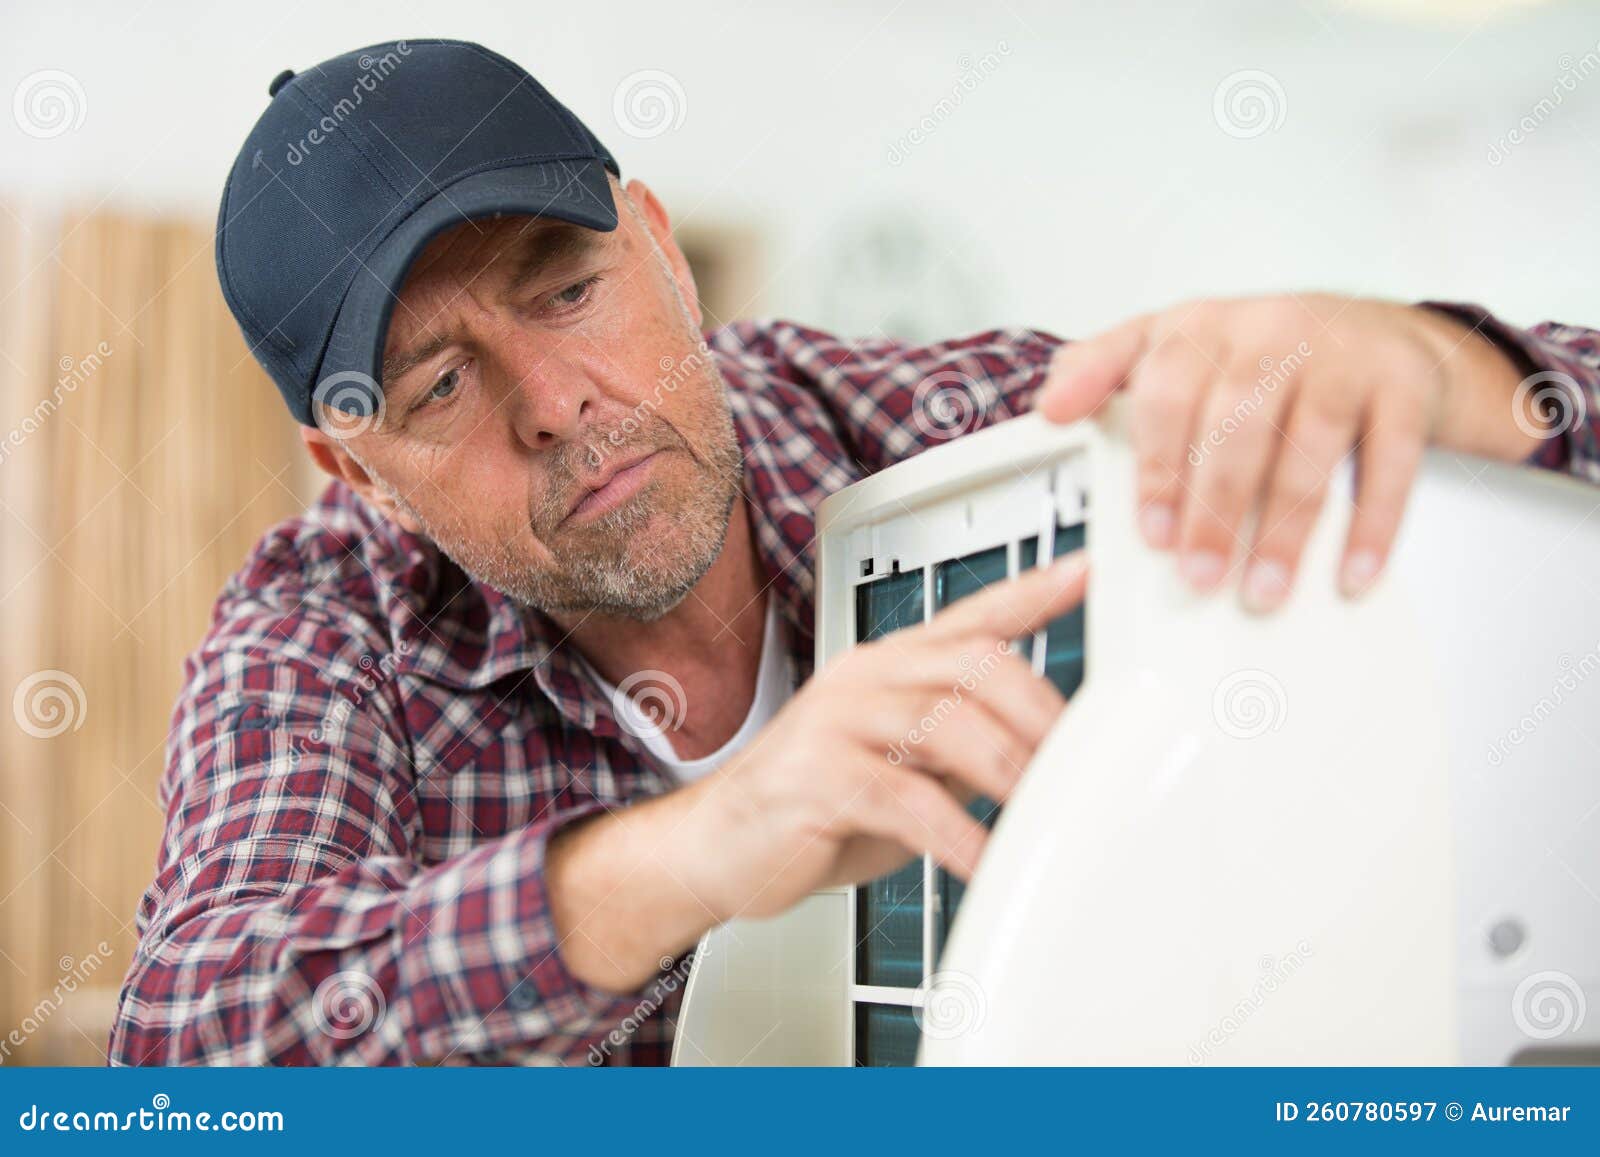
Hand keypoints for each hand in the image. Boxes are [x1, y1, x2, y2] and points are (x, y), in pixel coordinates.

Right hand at [692, 552, 1086, 921]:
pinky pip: (905, 799)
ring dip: (1006, 772)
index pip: (970, 617)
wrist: (718, 846)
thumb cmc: (817, 806)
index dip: (1030, 593)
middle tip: (1081, 762)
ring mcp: (836, 721)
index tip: (1084, 573)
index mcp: (891, 667)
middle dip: (1038, 714)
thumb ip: (965, 749)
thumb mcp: (906, 768)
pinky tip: (980, 861)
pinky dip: (956, 836)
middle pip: (973, 664)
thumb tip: (1047, 757)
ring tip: (1040, 815)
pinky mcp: (815, 776)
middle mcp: (865, 678)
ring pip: (944, 723)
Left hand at [1034, 294, 1535, 610]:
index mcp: (1203, 325)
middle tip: (1198, 575)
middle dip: (1213, 508)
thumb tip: (1049, 405)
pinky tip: (1350, 572)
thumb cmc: (1260, 351)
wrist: (1375, 330)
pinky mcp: (1401, 385)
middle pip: (1235, 424)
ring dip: (1282, 529)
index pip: (1166, 390)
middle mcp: (1271, 331)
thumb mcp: (1173, 341)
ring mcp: (1341, 356)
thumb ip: (1103, 369)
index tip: (1150, 531)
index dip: (1156, 466)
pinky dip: (1373, 524)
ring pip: (1309, 446)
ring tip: (1261, 588)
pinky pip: (1389, 460)